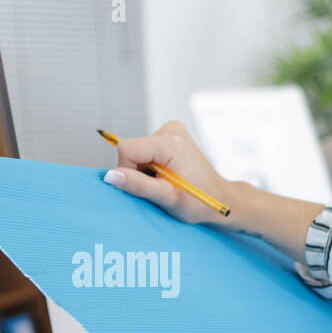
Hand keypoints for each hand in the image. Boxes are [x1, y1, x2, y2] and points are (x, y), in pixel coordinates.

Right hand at [102, 120, 231, 225]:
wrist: (221, 199)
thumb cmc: (199, 203)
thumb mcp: (168, 198)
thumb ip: (139, 186)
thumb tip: (110, 176)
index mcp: (171, 142)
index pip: (127, 149)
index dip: (128, 171)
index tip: (145, 187)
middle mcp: (171, 130)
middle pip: (132, 150)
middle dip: (139, 172)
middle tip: (161, 187)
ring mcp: (171, 130)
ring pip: (138, 152)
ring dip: (146, 171)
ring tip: (168, 183)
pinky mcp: (171, 135)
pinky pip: (146, 150)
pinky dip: (152, 166)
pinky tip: (168, 175)